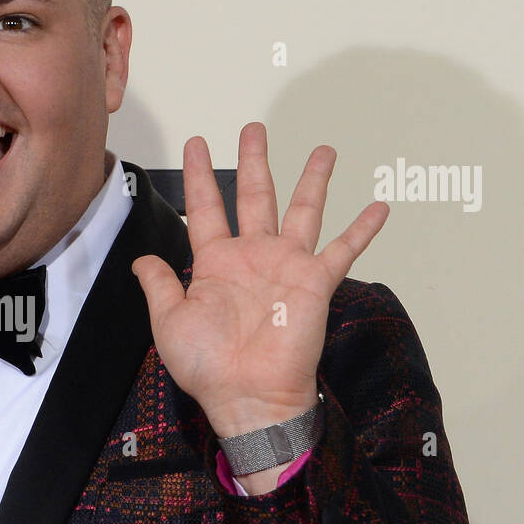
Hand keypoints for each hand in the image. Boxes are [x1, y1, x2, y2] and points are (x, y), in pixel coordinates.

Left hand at [132, 123, 389, 438]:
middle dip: (254, 160)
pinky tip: (379, 206)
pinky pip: (344, 249)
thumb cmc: (208, 366)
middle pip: (254, 195)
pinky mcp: (316, 282)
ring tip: (323, 149)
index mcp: (215, 262)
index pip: (205, 207)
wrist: (247, 396)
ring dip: (313, 179)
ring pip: (303, 210)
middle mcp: (253, 257)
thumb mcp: (169, 321)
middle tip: (254, 127)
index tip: (196, 143)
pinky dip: (363, 229)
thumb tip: (143, 259)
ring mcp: (287, 266)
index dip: (198, 174)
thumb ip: (160, 285)